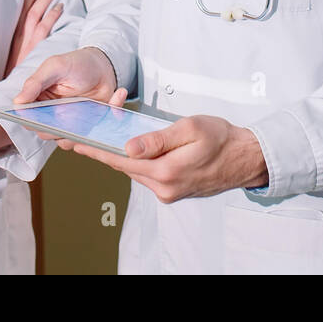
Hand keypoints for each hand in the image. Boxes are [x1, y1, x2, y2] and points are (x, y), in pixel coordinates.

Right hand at [4, 0, 62, 77]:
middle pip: (27, 6)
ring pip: (35, 13)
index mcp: (13, 37)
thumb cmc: (11, 80)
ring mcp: (26, 42)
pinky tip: (59, 7)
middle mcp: (18, 37)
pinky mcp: (34, 50)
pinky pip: (43, 28)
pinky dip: (51, 16)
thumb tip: (27, 35)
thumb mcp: (12, 60)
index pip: (20, 8)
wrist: (8, 95)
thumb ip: (21, 47)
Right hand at [12, 47, 119, 141]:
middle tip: (74, 117)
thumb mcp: (55, 67)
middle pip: (51, 134)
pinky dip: (113, 111)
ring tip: (100, 108)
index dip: (36, 124)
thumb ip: (36, 83)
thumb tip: (18, 101)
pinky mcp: (93, 126)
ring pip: (74, 140)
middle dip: (63, 129)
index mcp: (39, 104)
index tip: (47, 120)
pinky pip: (101, 130)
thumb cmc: (76, 64)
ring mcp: (74, 124)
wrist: (103, 64)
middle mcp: (54, 118)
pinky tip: (119, 93)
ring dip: (86, 128)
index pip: (30, 121)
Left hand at [62, 115, 268, 201]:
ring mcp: (169, 192)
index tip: (77, 143)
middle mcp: (164, 187)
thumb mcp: (190, 129)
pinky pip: (148, 175)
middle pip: (124, 168)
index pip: (121, 161)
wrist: (245, 158)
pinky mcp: (173, 191)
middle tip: (81, 139)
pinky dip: (137, 163)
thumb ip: (157, 139)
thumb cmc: (221, 138)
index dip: (97, 150)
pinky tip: (132, 151)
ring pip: (135, 172)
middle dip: (104, 152)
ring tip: (103, 141)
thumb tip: (128, 147)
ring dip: (121, 158)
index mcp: (166, 171)